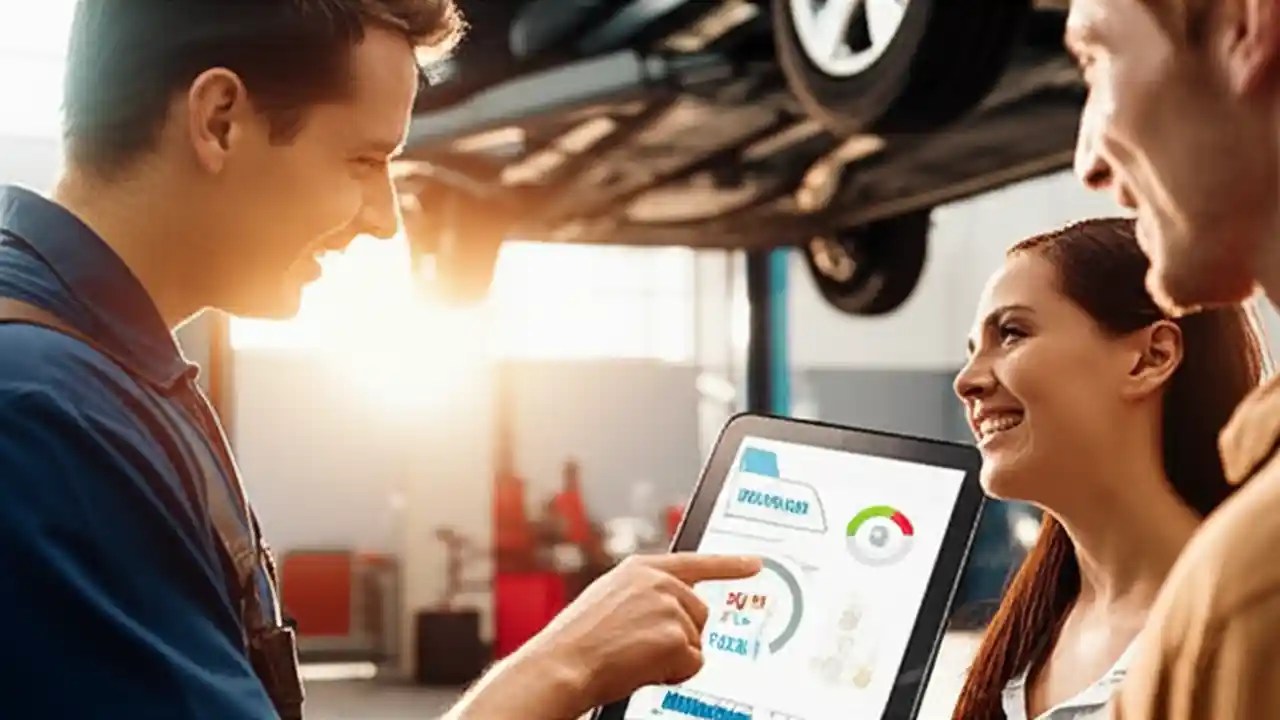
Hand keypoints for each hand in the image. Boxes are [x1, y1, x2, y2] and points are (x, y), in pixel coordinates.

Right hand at [523, 552, 762, 712]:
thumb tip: (672, 610)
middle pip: (700, 615)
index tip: (755, 563)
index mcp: (641, 569)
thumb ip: (643, 595)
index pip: (695, 563)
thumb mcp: (609, 600)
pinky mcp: (677, 637)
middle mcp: (660, 582)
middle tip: (639, 649)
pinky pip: (692, 664)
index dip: (729, 564)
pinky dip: (672, 674)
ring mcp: (670, 608)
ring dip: (672, 657)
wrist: (563, 664)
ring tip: (632, 657)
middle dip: (680, 637)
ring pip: (696, 641)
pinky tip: (641, 668)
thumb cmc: (577, 641)